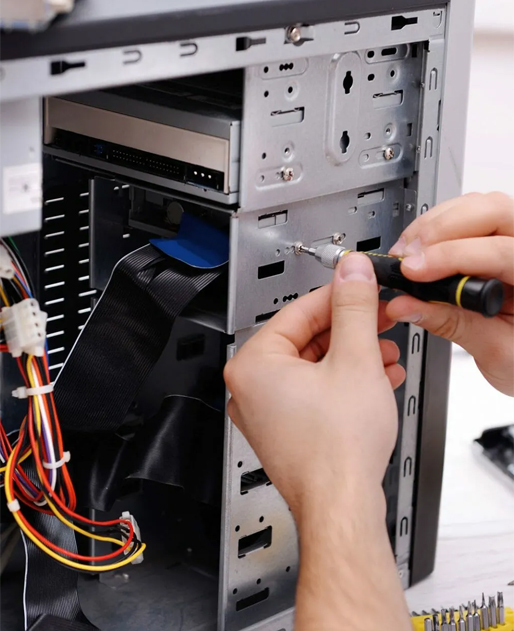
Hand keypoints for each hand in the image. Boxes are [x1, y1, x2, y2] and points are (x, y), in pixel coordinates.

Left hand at [224, 253, 404, 517]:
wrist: (341, 507)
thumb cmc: (336, 449)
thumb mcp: (354, 360)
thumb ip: (353, 309)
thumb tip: (352, 275)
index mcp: (253, 366)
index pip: (298, 312)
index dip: (338, 296)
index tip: (360, 287)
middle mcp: (251, 389)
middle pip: (307, 340)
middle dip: (350, 331)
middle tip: (378, 320)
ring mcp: (266, 414)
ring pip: (314, 368)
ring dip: (353, 357)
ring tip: (385, 352)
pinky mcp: (286, 431)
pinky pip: (315, 393)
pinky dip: (344, 383)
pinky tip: (377, 379)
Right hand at [388, 192, 513, 395]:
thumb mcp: (496, 352)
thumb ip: (451, 324)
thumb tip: (407, 304)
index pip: (502, 250)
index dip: (451, 257)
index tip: (413, 273)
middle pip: (491, 210)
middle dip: (440, 230)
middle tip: (407, 258)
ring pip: (477, 205)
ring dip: (435, 225)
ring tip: (407, 255)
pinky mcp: (501, 238)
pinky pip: (469, 215)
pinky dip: (437, 228)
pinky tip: (419, 250)